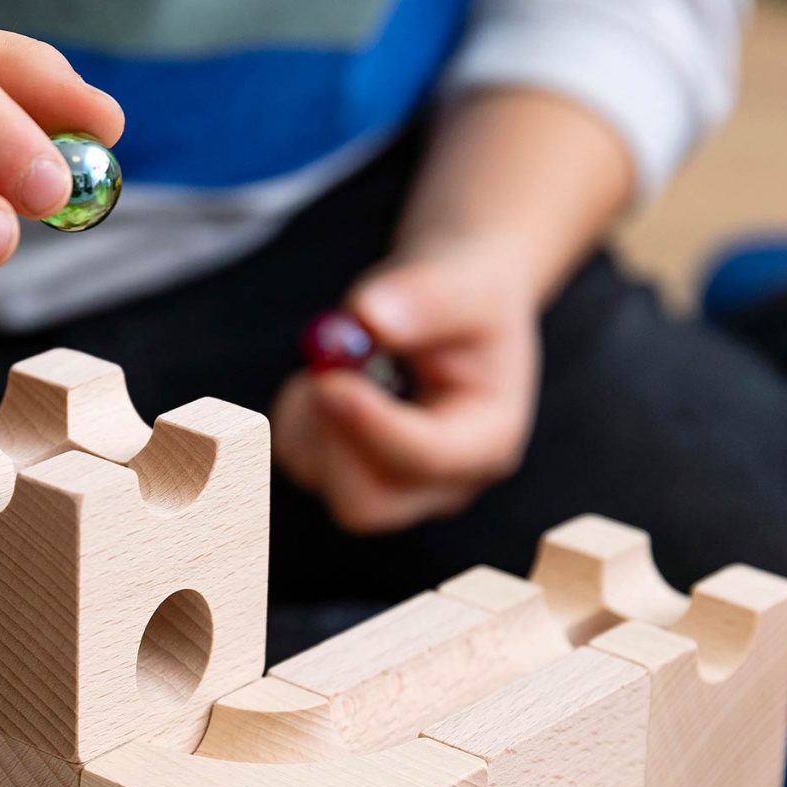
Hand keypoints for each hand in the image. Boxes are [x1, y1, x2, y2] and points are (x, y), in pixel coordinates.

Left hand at [273, 240, 540, 532]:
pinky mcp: (351, 476)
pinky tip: (330, 378)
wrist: (459, 307)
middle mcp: (441, 482)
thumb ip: (428, 298)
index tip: (330, 382)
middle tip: (321, 373)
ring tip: (344, 357)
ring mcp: (394, 487)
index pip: (426, 459)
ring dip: (312, 415)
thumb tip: (368, 318)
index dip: (371, 426)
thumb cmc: (471, 299)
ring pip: (322, 478)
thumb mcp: (466, 282)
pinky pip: (299, 459)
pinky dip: (299, 416)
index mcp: (487, 441)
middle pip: (366, 504)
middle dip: (331, 440)